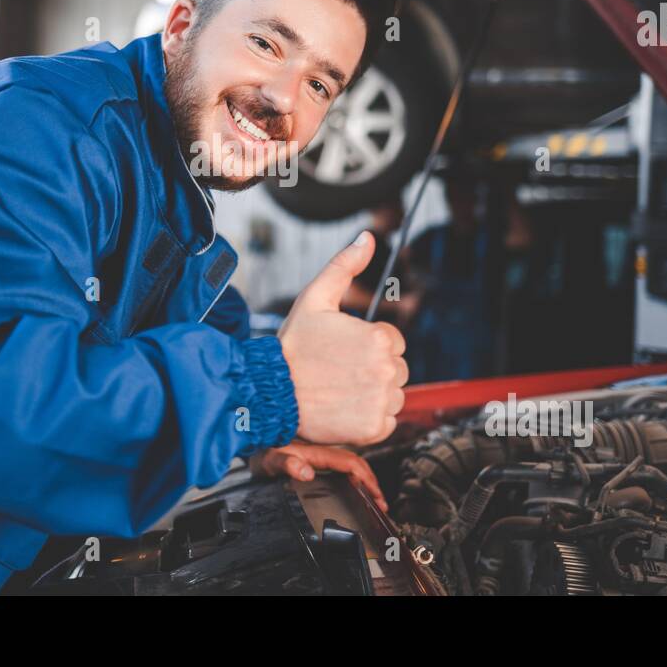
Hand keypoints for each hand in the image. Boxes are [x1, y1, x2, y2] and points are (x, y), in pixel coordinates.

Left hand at [250, 443, 388, 512]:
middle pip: (356, 463)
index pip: (351, 463)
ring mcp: (319, 455)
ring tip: (375, 499)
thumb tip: (306, 472)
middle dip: (373, 483)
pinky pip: (341, 467)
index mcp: (317, 452)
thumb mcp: (270, 459)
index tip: (376, 497)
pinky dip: (354, 478)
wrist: (248, 440)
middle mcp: (322, 452)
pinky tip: (355, 488)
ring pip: (350, 465)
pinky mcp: (314, 460)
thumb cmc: (259, 450)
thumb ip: (286, 464)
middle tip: (381, 505)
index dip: (367, 479)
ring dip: (365, 480)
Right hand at [278, 231, 407, 445]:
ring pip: (394, 396)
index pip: (393, 341)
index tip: (342, 351)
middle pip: (397, 369)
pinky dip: (370, 418)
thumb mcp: (316, 297)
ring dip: (373, 394)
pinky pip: (387, 421)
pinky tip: (344, 408)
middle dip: (373, 369)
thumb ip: (345, 265)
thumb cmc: (292, 345)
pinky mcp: (374, 429)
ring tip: (340, 389)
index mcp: (379, 338)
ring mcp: (381, 401)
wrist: (269, 391)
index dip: (367, 344)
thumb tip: (368, 237)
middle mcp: (386, 370)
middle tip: (339, 371)